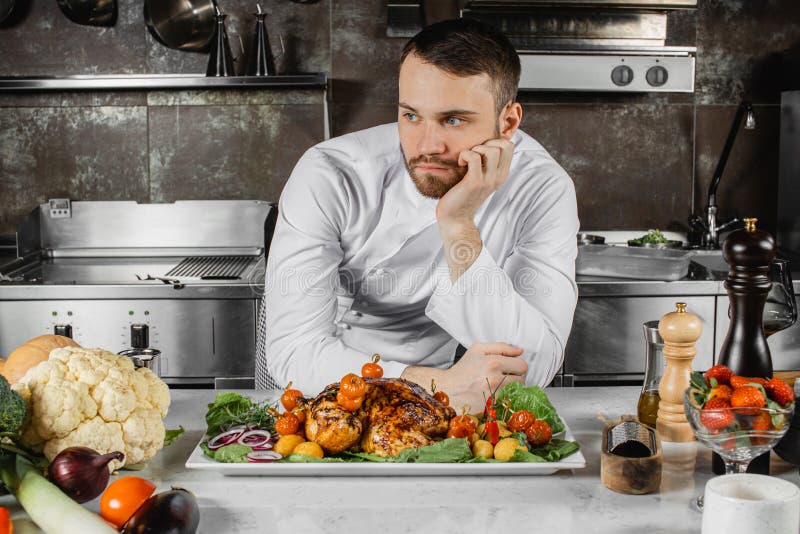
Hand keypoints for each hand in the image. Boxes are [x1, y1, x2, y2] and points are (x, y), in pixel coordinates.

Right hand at [402, 342, 526, 412]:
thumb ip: (501, 347)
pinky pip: (509, 402)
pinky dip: (504, 399)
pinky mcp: (492, 408)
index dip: (516, 366)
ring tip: (496, 386)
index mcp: (493, 362)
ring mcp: (494, 395)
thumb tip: (520, 351)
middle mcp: (495, 379)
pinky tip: (494, 396)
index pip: (522, 365)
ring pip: (517, 392)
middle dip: (515, 377)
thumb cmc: (463, 369)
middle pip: (522, 379)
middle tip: (502, 377)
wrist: (448, 389)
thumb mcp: (478, 350)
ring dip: (510, 389)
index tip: (508, 368)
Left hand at [435, 138, 514, 224]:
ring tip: (467, 159)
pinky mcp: (474, 183)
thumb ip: (486, 164)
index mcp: (502, 174)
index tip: (481, 150)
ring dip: (476, 148)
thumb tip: (484, 143)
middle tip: (474, 153)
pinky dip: (465, 155)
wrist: (456, 218)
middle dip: (487, 142)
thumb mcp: (481, 178)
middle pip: (504, 145)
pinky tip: (460, 163)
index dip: (495, 141)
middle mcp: (498, 177)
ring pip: (492, 150)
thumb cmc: (463, 195)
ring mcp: (488, 181)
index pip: (510, 146)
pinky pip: (474, 157)